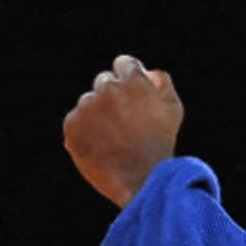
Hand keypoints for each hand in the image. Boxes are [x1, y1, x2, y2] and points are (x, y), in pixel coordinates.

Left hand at [63, 55, 182, 208]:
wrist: (141, 182)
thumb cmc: (160, 145)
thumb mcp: (173, 110)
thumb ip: (162, 83)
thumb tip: (149, 72)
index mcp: (133, 81)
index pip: (124, 64)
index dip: (129, 80)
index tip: (132, 96)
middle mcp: (107, 89)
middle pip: (104, 82)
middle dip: (113, 98)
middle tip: (124, 123)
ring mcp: (88, 107)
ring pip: (89, 102)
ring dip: (98, 115)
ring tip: (113, 140)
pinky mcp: (72, 126)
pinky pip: (76, 121)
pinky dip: (85, 132)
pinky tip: (100, 147)